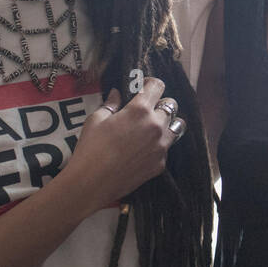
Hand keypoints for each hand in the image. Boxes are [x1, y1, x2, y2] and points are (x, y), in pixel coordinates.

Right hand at [74, 79, 184, 204]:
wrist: (91, 183)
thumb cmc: (90, 148)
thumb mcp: (96, 120)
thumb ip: (111, 104)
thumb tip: (117, 94)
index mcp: (140, 110)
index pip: (158, 86)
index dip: (150, 83)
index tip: (144, 86)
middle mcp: (156, 125)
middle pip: (171, 105)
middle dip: (160, 103)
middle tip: (147, 109)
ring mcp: (161, 146)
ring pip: (177, 127)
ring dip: (167, 123)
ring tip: (152, 128)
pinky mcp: (160, 164)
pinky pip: (167, 148)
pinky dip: (159, 145)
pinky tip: (144, 150)